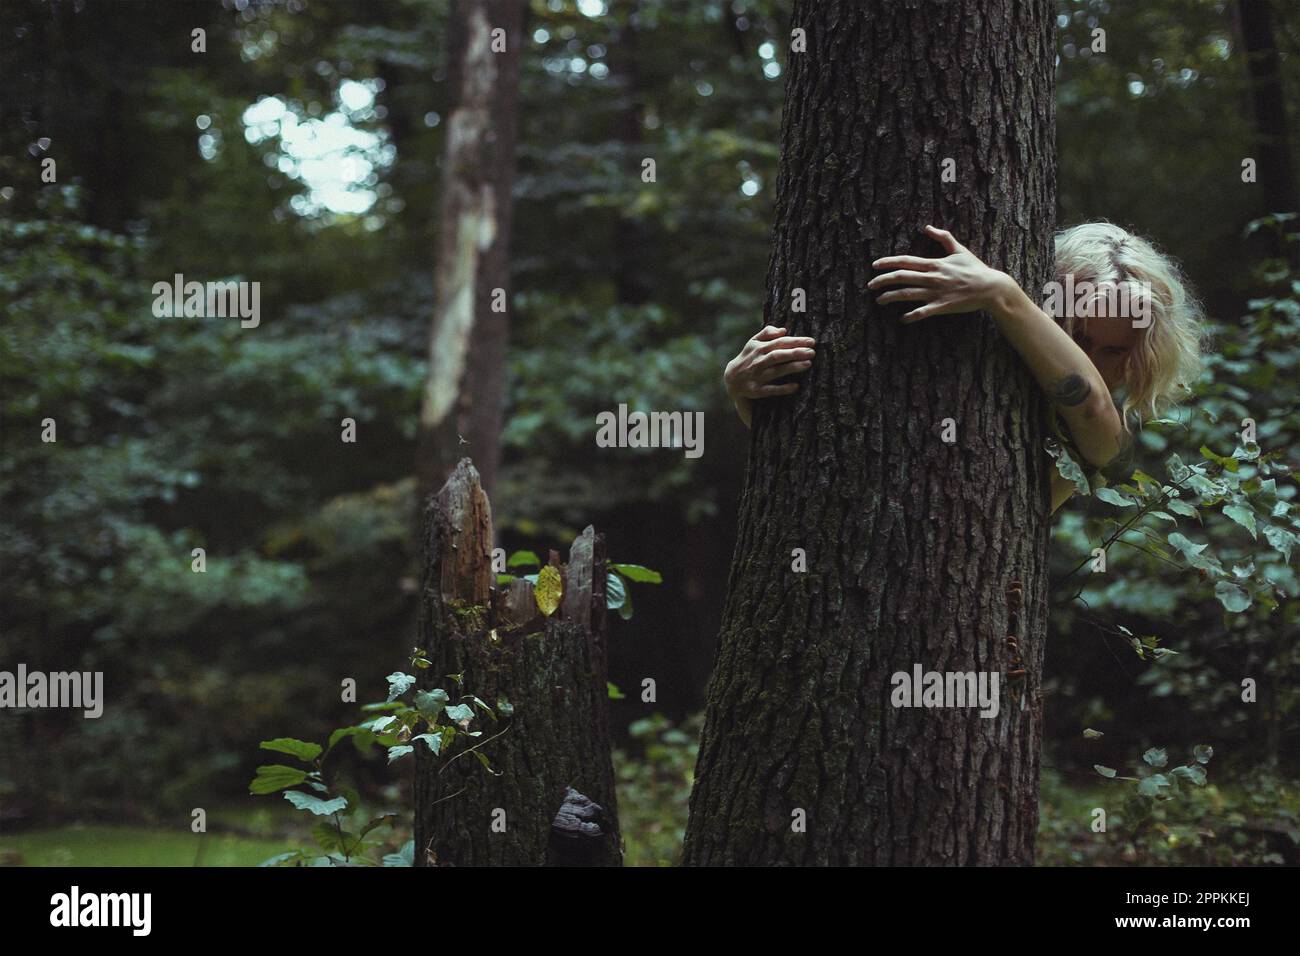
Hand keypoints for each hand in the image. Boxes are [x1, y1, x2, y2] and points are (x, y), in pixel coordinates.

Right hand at [723, 325, 816, 399]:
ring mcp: (757, 376)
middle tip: (812, 352)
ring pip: (776, 371)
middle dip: (795, 353)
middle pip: (778, 356)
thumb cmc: (748, 357)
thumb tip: (783, 330)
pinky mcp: (756, 391)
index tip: (811, 341)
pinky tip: (795, 386)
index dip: (795, 341)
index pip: (779, 342)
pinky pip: (771, 390)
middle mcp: (758, 361)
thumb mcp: (753, 342)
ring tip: (808, 364)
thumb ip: (767, 333)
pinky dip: (782, 389)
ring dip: (791, 368)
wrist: (732, 379)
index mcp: (759, 348)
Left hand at [868, 225, 1012, 322]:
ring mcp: (936, 293)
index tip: (874, 265)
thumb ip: (943, 237)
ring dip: (890, 297)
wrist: (991, 287)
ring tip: (879, 300)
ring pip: (907, 295)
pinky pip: (922, 312)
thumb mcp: (959, 250)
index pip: (905, 261)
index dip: (888, 263)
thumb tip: (927, 227)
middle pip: (901, 278)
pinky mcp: (942, 306)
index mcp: (934, 264)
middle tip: (870, 285)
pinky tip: (902, 319)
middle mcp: (932, 277)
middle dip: (882, 281)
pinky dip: (911, 316)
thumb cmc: (974, 268)